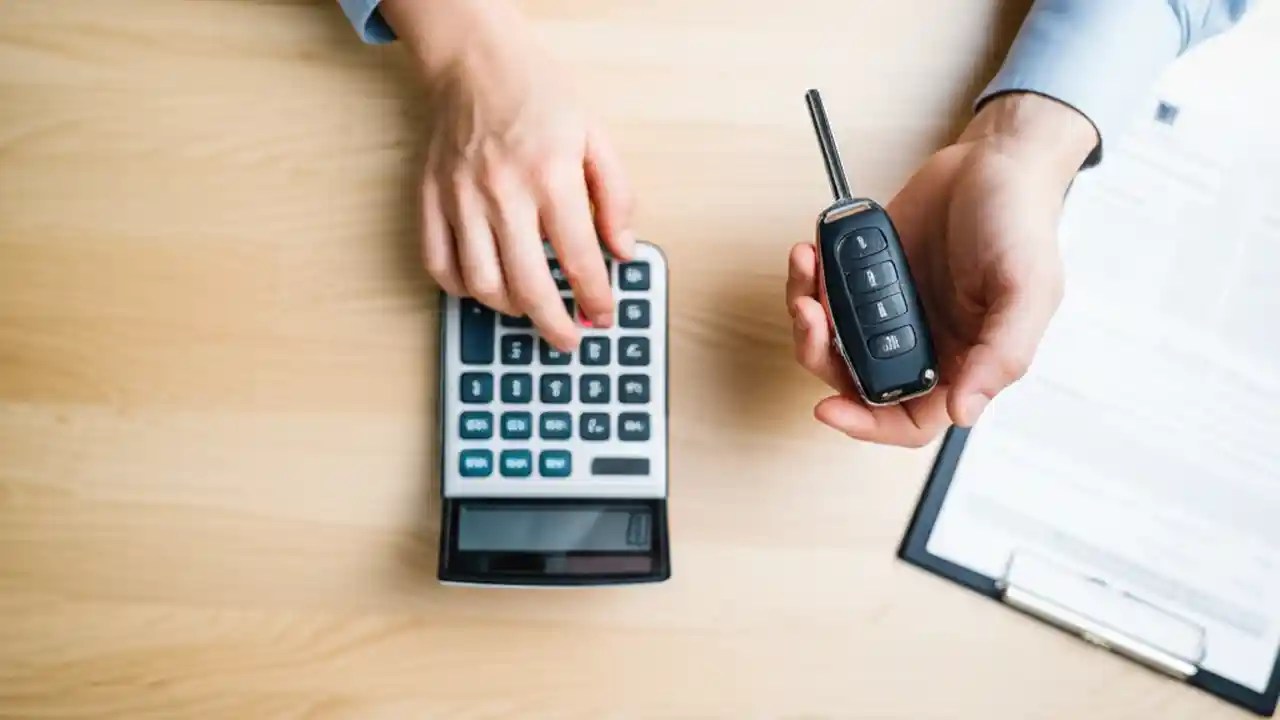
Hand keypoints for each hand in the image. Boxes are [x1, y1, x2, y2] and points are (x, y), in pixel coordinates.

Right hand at [381, 0, 634, 351]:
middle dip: (554, 324)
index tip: (604, 316)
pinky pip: (440, 265)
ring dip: (511, 310)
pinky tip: (486, 288)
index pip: (579, 258)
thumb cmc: (538, 95)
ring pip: (482, 284)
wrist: (474, 60)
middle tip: (569, 339)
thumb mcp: (595, 136)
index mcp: (551, 176)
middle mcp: (503, 193)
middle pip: (528, 285)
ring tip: (531, 309)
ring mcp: (461, 199)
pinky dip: (463, 289)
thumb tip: (622, 249)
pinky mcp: (430, 198)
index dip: (596, 297)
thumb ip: (615, 197)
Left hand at [786, 93, 1097, 446]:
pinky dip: (808, 278)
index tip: (829, 409)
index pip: (908, 420)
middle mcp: (919, 342)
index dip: (867, 424)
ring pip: (830, 339)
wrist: (993, 160)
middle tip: (810, 315)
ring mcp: (888, 309)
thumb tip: (964, 411)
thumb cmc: (1021, 223)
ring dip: (806, 314)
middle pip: (853, 381)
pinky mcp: (865, 274)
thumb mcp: (1027, 290)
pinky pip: (824, 293)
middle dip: (821, 355)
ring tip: (805, 271)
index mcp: (961, 362)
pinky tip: (810, 254)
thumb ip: (1003, 354)